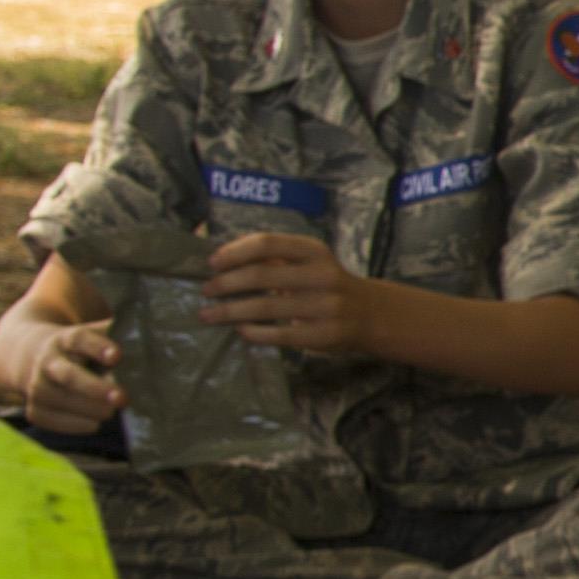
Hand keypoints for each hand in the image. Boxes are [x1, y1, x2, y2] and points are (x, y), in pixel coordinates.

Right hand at [25, 319, 124, 431]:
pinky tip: (94, 424)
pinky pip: (52, 420)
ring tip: (112, 412)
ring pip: (60, 400)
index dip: (98, 348)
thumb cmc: (84, 350)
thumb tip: (160, 341)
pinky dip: (74, 425)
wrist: (35, 357)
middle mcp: (48, 360)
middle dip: (95, 389)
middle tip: (122, 399)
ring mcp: (37, 385)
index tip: (118, 356)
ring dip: (89, 410)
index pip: (80, 340)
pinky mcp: (34, 408)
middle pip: (68, 375)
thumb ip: (123, 336)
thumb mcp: (98, 336)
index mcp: (67, 339)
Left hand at [200, 232, 374, 354]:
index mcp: (315, 252)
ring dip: (230, 311)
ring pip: (266, 307)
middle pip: (262, 275)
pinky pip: (280, 335)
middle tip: (206, 291)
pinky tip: (240, 331)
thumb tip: (222, 260)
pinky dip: (254, 333)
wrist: (372, 314)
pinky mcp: (324, 335)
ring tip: (208, 315)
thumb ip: (275, 256)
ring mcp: (326, 307)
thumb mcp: (310, 261)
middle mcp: (323, 276)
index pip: (268, 244)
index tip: (212, 263)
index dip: (235, 252)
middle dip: (226, 283)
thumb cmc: (328, 284)